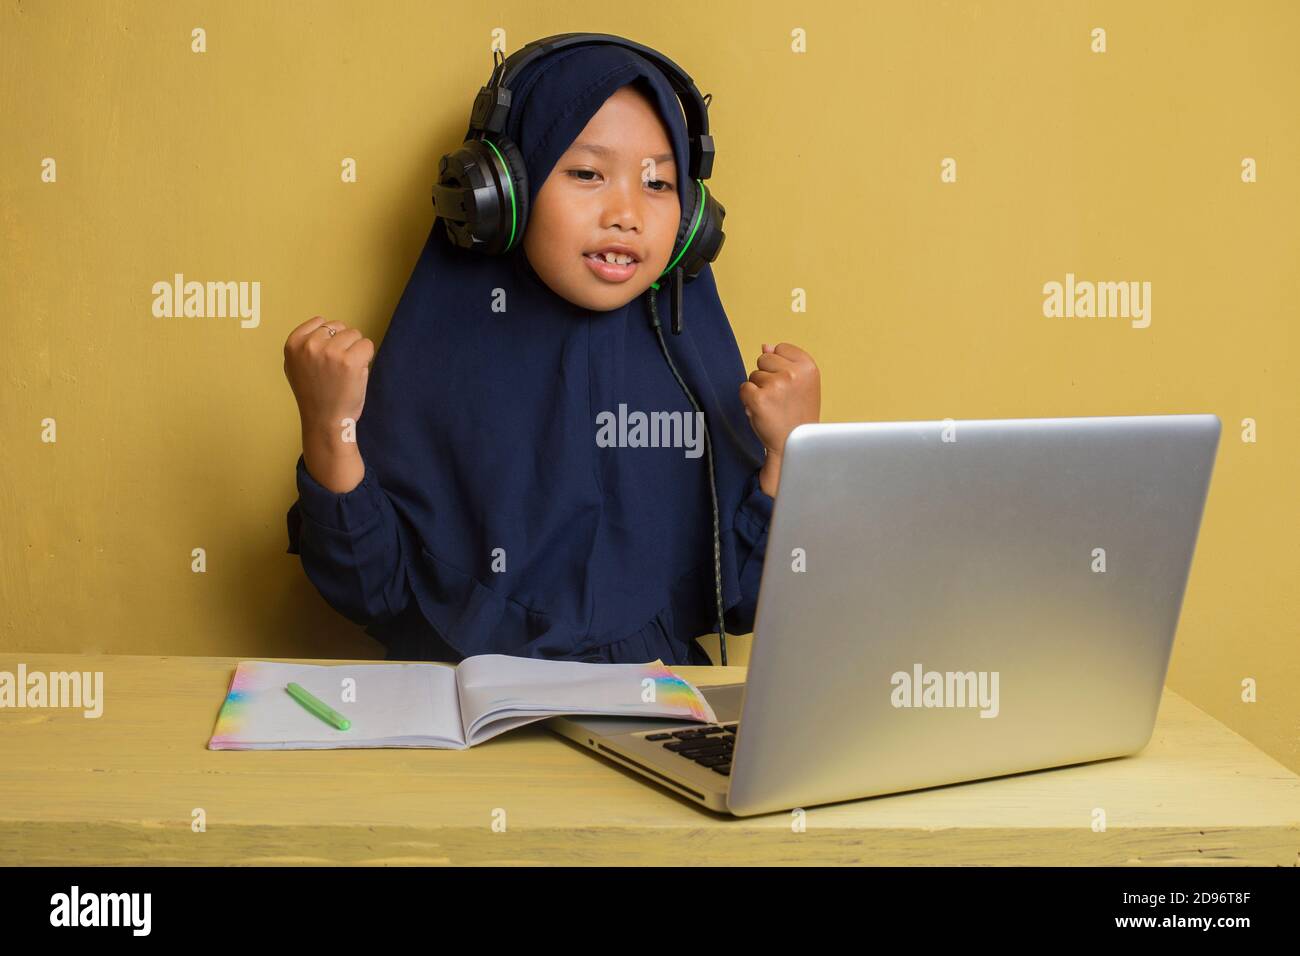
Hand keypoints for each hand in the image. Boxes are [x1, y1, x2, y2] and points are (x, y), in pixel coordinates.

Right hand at [283, 315, 374, 441]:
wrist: (325, 421)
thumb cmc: (314, 395)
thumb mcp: (296, 366)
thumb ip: (304, 346)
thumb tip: (323, 326)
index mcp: (293, 344)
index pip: (320, 322)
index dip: (328, 339)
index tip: (324, 359)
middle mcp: (309, 345)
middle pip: (339, 326)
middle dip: (342, 343)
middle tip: (336, 368)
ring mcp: (329, 352)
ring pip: (354, 334)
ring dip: (355, 349)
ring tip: (345, 371)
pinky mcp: (349, 361)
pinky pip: (367, 344)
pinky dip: (366, 356)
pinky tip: (356, 372)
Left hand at [738, 342, 820, 495]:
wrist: (793, 446)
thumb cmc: (798, 415)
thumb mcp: (802, 384)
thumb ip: (786, 363)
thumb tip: (765, 346)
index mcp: (808, 367)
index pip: (780, 348)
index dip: (780, 367)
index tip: (789, 385)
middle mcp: (794, 374)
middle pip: (764, 359)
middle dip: (767, 376)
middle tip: (780, 397)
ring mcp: (776, 385)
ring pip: (753, 375)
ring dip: (758, 390)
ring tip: (773, 406)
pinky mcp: (759, 398)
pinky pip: (743, 388)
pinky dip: (748, 400)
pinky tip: (762, 411)